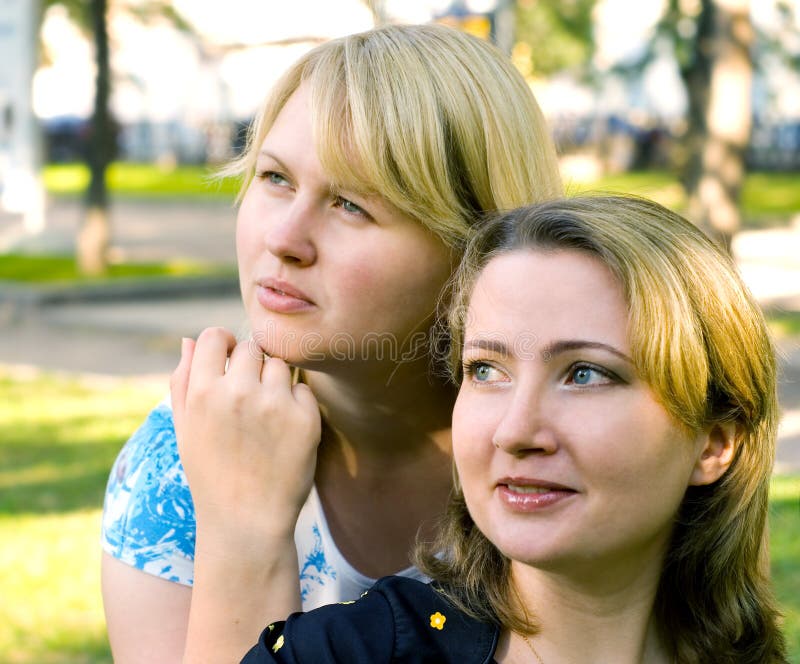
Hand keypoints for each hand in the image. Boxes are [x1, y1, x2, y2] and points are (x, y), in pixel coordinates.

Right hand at [170, 327, 321, 552]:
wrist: (246, 521)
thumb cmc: (211, 474)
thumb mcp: (185, 430)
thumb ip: (183, 382)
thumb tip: (189, 340)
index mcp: (203, 393)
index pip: (214, 335)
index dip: (223, 345)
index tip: (228, 363)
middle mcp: (238, 392)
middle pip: (251, 347)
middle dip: (250, 367)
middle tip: (249, 401)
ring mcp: (274, 404)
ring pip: (280, 366)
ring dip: (275, 384)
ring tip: (265, 420)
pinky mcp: (305, 418)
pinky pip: (303, 390)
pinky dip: (296, 406)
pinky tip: (283, 433)